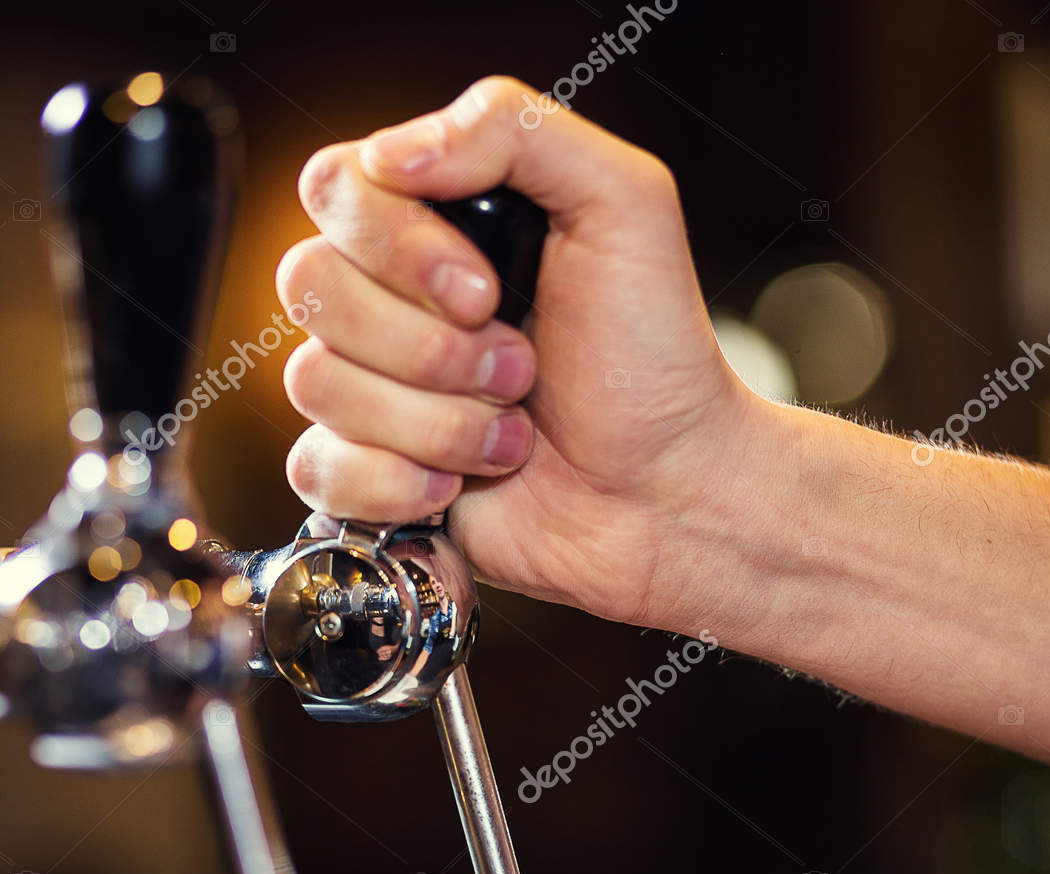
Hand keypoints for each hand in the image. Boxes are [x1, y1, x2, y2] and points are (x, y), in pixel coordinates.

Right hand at [275, 76, 760, 631]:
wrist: (666, 495)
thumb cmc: (653, 360)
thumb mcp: (622, 204)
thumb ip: (514, 127)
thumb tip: (391, 153)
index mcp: (435, 221)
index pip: (335, 190)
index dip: (397, 246)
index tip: (487, 290)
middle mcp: (390, 301)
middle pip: (309, 286)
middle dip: (428, 345)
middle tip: (521, 369)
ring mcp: (372, 391)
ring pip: (317, 383)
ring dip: (436, 421)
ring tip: (511, 436)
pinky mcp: (368, 477)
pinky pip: (317, 468)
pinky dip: (395, 482)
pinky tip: (457, 486)